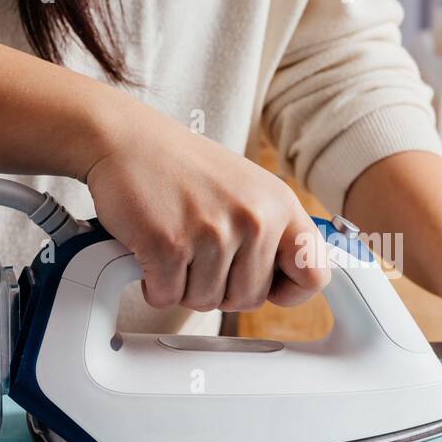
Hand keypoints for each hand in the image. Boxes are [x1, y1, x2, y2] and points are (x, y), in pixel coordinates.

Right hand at [84, 115, 329, 312]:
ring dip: (184, 284)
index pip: (315, 275)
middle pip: (250, 300)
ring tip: (176, 243)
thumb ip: (274, 232)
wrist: (126, 139)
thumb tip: (295, 281)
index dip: (290, 292)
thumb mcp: (248, 190)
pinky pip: (167, 297)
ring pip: (207, 302)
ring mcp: (213, 231)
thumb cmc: (183, 168)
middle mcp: (254, 217)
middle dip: (221, 288)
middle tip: (200, 253)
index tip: (267, 286)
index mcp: (280, 204)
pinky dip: (154, 284)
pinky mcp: (170, 245)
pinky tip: (152, 251)